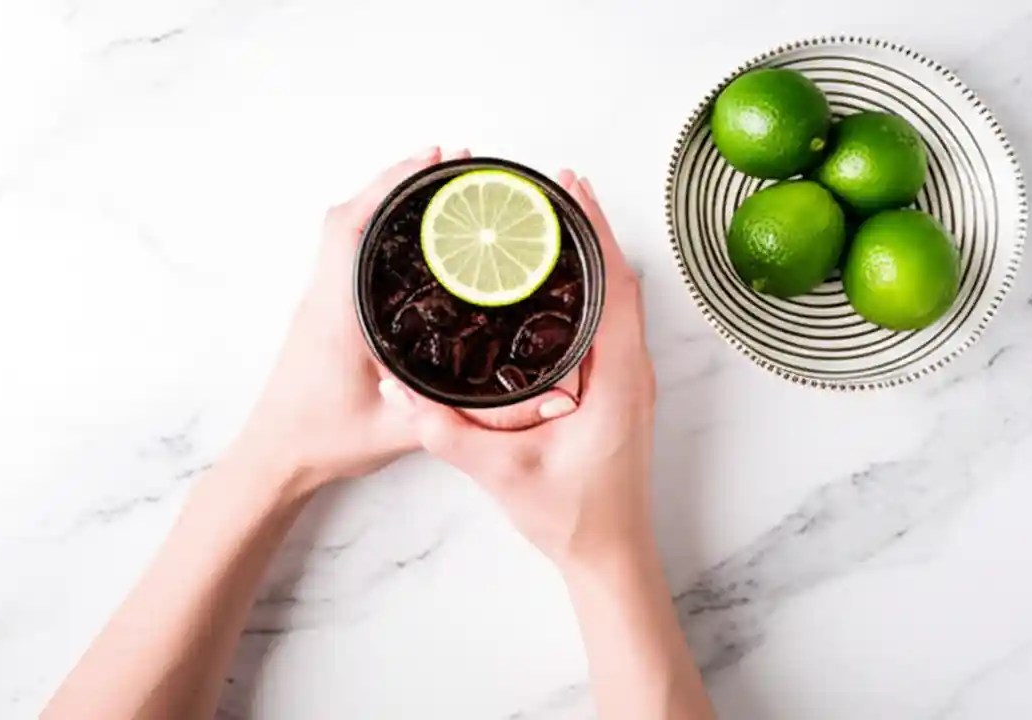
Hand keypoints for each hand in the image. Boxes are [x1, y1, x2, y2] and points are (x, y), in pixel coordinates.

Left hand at [230, 147, 464, 490]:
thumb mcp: (397, 431)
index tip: (432, 160)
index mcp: (337, 312)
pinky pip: (345, 253)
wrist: (274, 457)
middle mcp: (323, 296)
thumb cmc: (322, 440)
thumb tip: (525, 402)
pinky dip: (375, 229)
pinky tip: (410, 240)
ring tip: (436, 192)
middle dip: (398, 181)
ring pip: (344, 230)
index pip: (353, 226)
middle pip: (349, 215)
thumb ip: (457, 414)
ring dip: (384, 202)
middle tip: (449, 168)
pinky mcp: (321, 314)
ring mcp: (318, 302)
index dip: (391, 184)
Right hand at [381, 172, 656, 566]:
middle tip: (553, 189)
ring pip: (618, 300)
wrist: (608, 556)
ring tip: (553, 224)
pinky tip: (556, 287)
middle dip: (590, 229)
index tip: (571, 188)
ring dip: (592, 258)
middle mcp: (631, 370)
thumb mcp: (503, 474)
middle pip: (619, 279)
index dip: (595, 230)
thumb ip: (448, 432)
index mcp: (617, 378)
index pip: (616, 283)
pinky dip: (589, 291)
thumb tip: (399, 389)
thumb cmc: (573, 518)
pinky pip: (609, 323)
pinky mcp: (617, 392)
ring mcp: (628, 381)